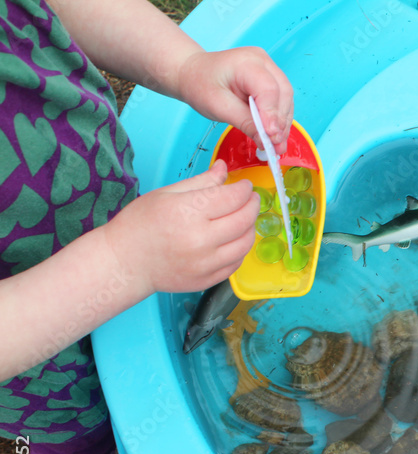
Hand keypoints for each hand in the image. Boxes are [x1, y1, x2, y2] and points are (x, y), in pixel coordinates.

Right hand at [103, 160, 257, 293]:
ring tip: (244, 218)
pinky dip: (240, 249)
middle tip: (251, 199)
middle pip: (244, 220)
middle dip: (253, 205)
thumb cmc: (140, 224)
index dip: (244, 189)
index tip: (245, 186)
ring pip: (245, 243)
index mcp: (187, 212)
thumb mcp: (166, 194)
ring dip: (250, 228)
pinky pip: (236, 263)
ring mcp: (205, 263)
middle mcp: (200, 239)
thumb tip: (223, 168)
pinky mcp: (207, 280)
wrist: (124, 263)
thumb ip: (201, 182)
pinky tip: (233, 239)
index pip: (232, 197)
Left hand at [177, 47, 293, 153]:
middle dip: (280, 122)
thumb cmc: (201, 84)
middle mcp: (262, 61)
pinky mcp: (270, 78)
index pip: (268, 89)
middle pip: (283, 93)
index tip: (271, 137)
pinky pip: (281, 100)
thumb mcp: (218, 106)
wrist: (194, 72)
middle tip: (275, 146)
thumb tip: (266, 140)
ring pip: (286, 98)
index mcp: (246, 62)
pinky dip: (279, 118)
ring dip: (283, 123)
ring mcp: (268, 68)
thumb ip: (244, 122)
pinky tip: (274, 134)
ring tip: (276, 145)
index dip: (272, 115)